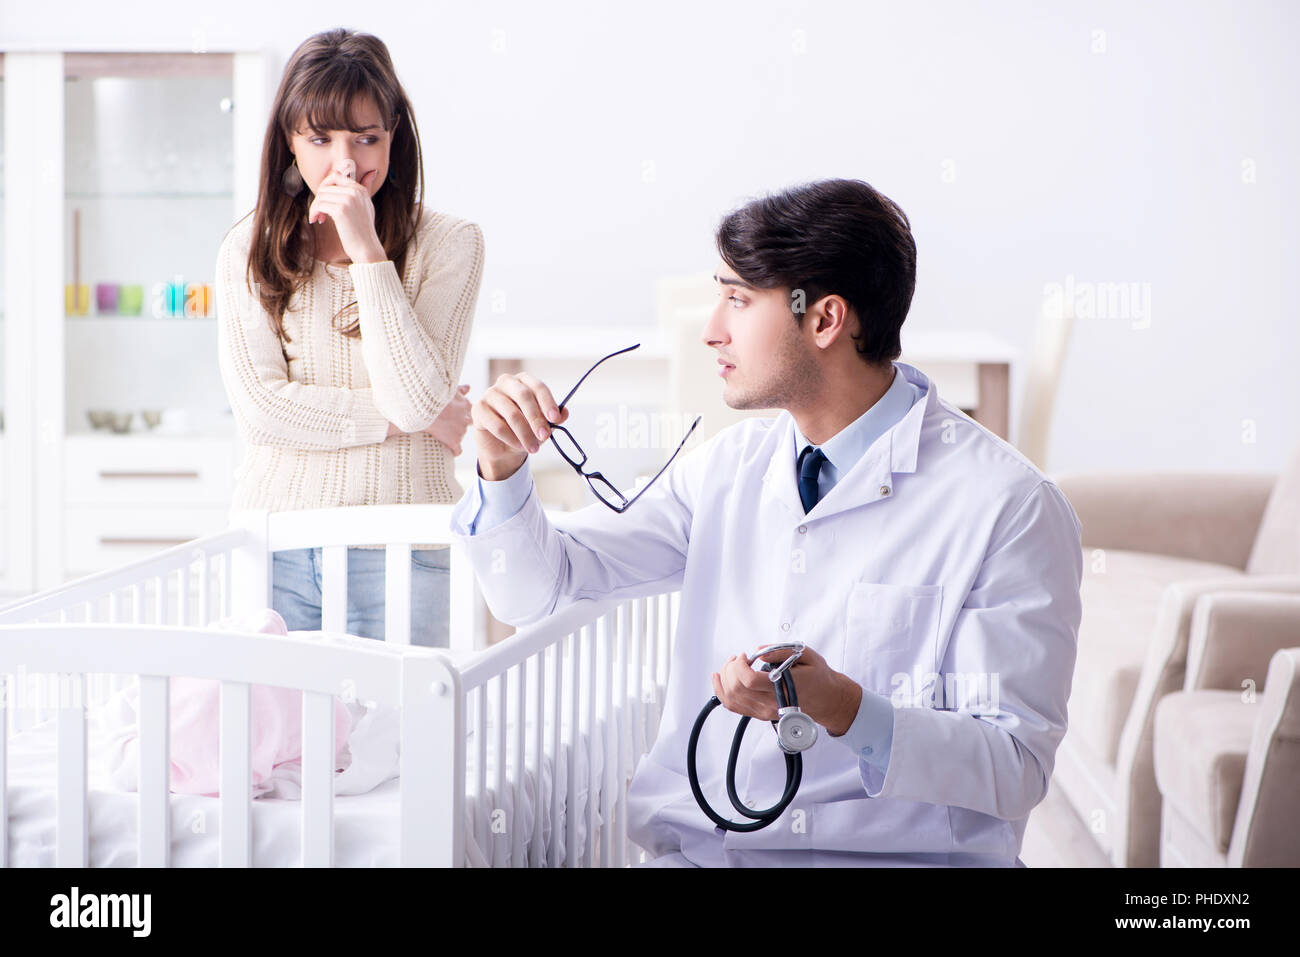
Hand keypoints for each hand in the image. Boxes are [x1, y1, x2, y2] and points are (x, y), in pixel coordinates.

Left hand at [307, 159, 384, 263]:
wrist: (366, 248)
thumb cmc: (364, 231)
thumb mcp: (367, 207)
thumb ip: (365, 189)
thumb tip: (372, 172)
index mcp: (360, 190)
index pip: (336, 176)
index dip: (325, 186)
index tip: (323, 199)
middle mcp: (355, 192)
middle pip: (326, 187)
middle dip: (319, 199)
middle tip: (319, 212)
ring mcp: (348, 200)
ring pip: (321, 196)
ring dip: (316, 207)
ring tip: (318, 217)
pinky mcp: (340, 210)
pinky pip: (319, 205)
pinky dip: (315, 212)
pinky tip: (318, 221)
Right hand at [423, 384, 472, 454]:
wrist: (421, 408)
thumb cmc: (432, 396)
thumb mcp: (448, 389)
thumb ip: (460, 389)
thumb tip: (469, 387)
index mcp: (465, 404)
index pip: (470, 410)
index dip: (462, 412)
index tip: (454, 414)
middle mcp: (466, 417)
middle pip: (468, 423)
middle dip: (460, 424)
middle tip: (447, 424)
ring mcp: (461, 430)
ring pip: (461, 435)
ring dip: (455, 435)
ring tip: (442, 435)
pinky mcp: (454, 441)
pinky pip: (458, 450)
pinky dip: (454, 451)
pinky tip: (448, 451)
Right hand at [471, 372, 569, 480]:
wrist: (503, 447)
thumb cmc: (524, 429)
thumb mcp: (542, 424)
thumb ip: (553, 418)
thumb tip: (564, 413)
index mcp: (523, 381)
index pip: (537, 386)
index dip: (547, 402)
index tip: (555, 418)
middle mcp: (506, 382)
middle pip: (523, 396)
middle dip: (536, 418)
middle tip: (545, 436)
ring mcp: (490, 394)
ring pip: (511, 413)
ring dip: (525, 433)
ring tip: (534, 448)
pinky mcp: (478, 409)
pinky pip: (497, 425)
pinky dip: (511, 438)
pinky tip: (518, 446)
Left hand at [711, 644, 861, 735]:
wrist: (827, 699)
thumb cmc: (818, 677)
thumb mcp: (806, 655)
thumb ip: (782, 651)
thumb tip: (759, 651)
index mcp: (784, 688)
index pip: (749, 681)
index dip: (739, 666)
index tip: (745, 656)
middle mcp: (772, 704)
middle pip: (737, 689)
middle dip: (731, 668)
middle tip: (739, 658)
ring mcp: (765, 712)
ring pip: (731, 699)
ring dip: (725, 678)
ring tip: (732, 665)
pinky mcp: (760, 714)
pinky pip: (734, 707)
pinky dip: (722, 692)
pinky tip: (719, 679)